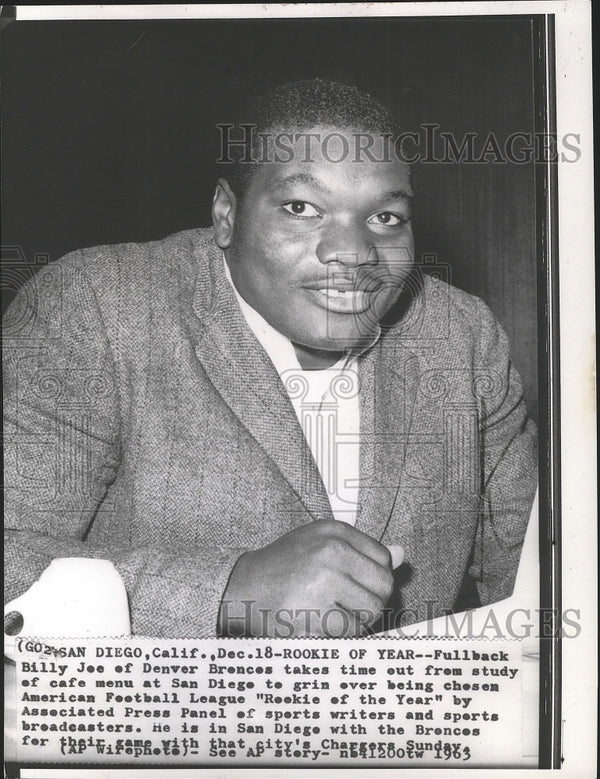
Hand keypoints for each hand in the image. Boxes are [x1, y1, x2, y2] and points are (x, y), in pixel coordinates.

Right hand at [218, 520, 400, 637]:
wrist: (240, 587)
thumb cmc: (284, 567)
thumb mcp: (320, 545)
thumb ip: (361, 551)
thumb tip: (403, 555)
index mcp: (334, 531)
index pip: (383, 559)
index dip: (372, 579)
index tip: (352, 586)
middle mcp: (330, 551)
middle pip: (383, 586)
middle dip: (370, 602)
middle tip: (343, 606)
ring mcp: (322, 581)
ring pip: (371, 612)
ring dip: (355, 621)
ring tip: (328, 615)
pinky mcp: (314, 612)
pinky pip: (350, 632)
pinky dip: (339, 637)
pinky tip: (318, 625)